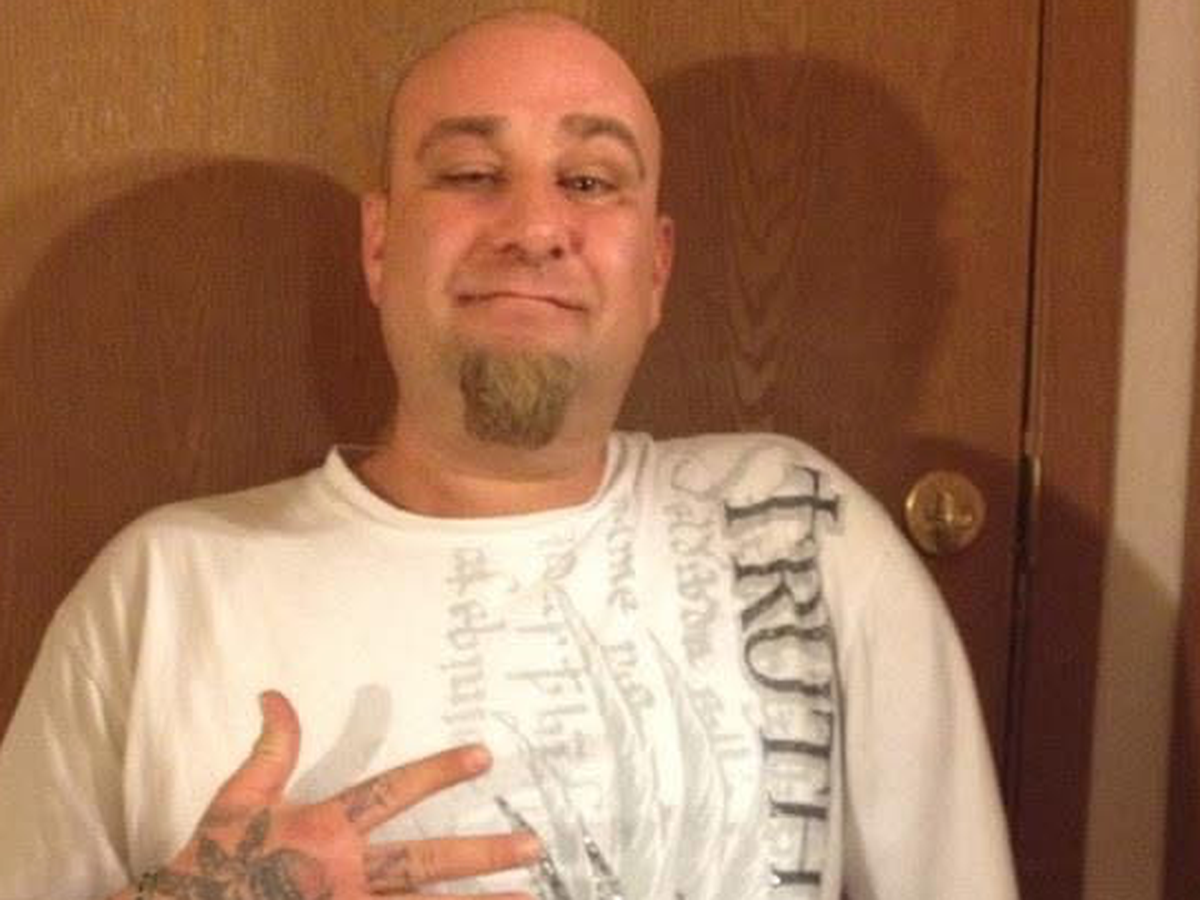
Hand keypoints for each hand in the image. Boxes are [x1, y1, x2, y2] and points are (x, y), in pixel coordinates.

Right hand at [151, 690, 539, 899]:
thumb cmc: (217, 860)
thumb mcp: (240, 799)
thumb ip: (272, 748)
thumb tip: (275, 694)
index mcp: (326, 830)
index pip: (393, 792)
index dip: (439, 772)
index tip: (485, 756)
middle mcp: (346, 874)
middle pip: (425, 861)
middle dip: (482, 854)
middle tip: (533, 845)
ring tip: (527, 898)